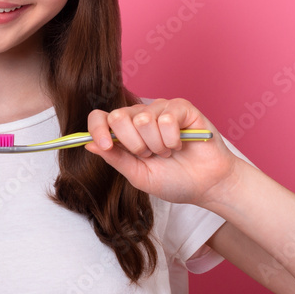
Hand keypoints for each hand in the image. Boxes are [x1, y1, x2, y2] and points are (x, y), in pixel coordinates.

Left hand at [83, 98, 238, 205]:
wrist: (206, 185)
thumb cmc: (174, 180)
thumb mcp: (138, 175)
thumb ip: (115, 159)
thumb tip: (89, 144)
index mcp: (125, 132)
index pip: (100, 118)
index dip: (98, 129)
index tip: (107, 145)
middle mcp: (140, 116)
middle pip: (118, 116)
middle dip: (133, 144)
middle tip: (150, 155)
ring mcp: (160, 109)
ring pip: (143, 119)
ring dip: (157, 145)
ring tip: (168, 151)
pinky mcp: (181, 107)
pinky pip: (166, 118)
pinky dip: (172, 139)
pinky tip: (181, 144)